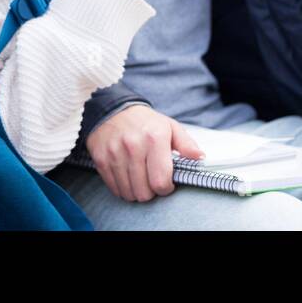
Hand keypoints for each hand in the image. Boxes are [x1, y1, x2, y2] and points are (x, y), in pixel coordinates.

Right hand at [85, 105, 201, 202]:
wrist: (112, 109)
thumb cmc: (145, 122)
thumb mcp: (170, 127)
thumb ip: (186, 144)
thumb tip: (200, 158)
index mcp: (155, 138)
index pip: (161, 182)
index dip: (166, 189)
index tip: (166, 183)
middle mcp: (133, 146)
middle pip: (144, 192)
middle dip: (151, 192)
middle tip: (152, 180)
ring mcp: (115, 153)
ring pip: (129, 193)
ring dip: (136, 191)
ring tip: (140, 178)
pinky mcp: (100, 159)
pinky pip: (114, 188)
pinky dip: (122, 188)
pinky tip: (127, 176)